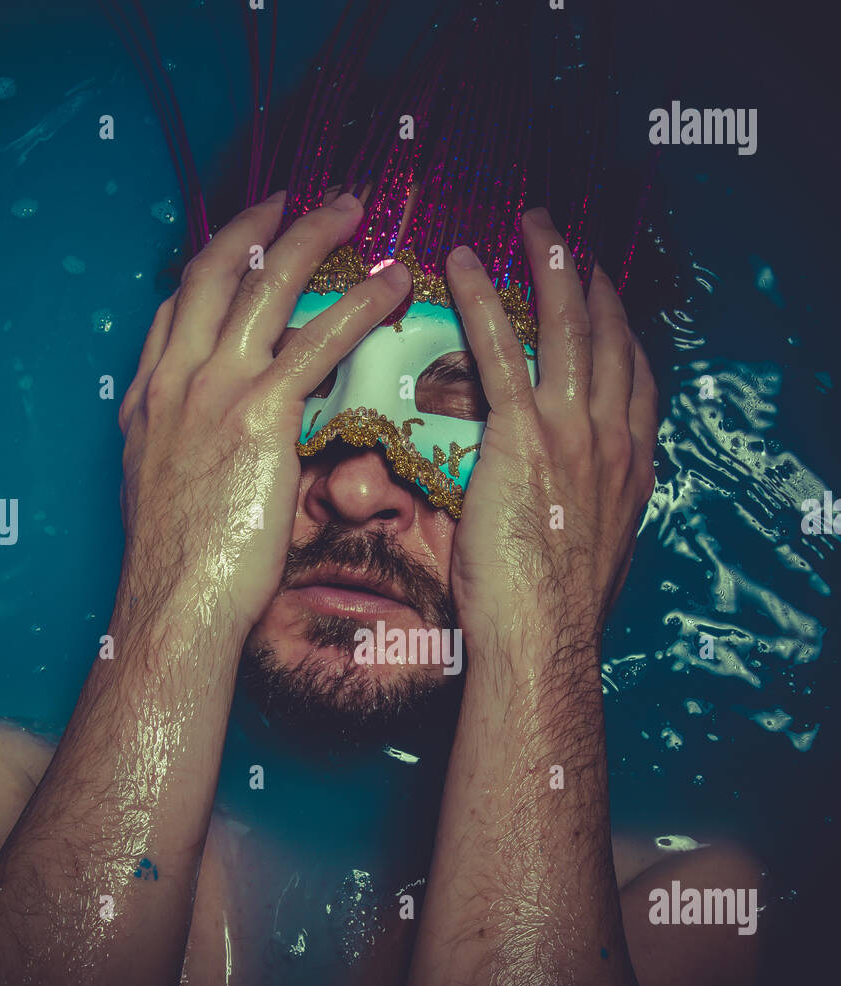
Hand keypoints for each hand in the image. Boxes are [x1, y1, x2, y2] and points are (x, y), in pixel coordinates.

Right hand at [117, 192, 410, 635]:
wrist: (174, 603)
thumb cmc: (178, 567)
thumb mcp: (166, 490)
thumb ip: (190, 450)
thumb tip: (216, 449)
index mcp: (151, 396)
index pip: (179, 306)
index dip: (215, 265)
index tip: (244, 243)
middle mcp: (176, 378)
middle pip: (216, 272)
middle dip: (258, 226)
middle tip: (296, 198)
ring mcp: (215, 390)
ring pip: (267, 286)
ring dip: (312, 236)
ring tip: (350, 209)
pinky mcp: (260, 416)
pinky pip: (318, 340)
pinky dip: (359, 303)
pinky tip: (391, 283)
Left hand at [445, 209, 657, 667]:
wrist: (544, 645)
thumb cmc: (556, 618)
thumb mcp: (588, 555)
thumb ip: (580, 512)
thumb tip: (556, 508)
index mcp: (630, 468)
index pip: (635, 381)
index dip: (622, 332)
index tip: (607, 301)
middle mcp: (612, 440)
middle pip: (609, 339)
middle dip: (591, 281)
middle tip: (570, 240)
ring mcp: (573, 434)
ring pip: (567, 328)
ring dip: (551, 266)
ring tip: (534, 224)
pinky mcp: (523, 439)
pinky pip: (501, 350)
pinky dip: (484, 298)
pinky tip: (465, 261)